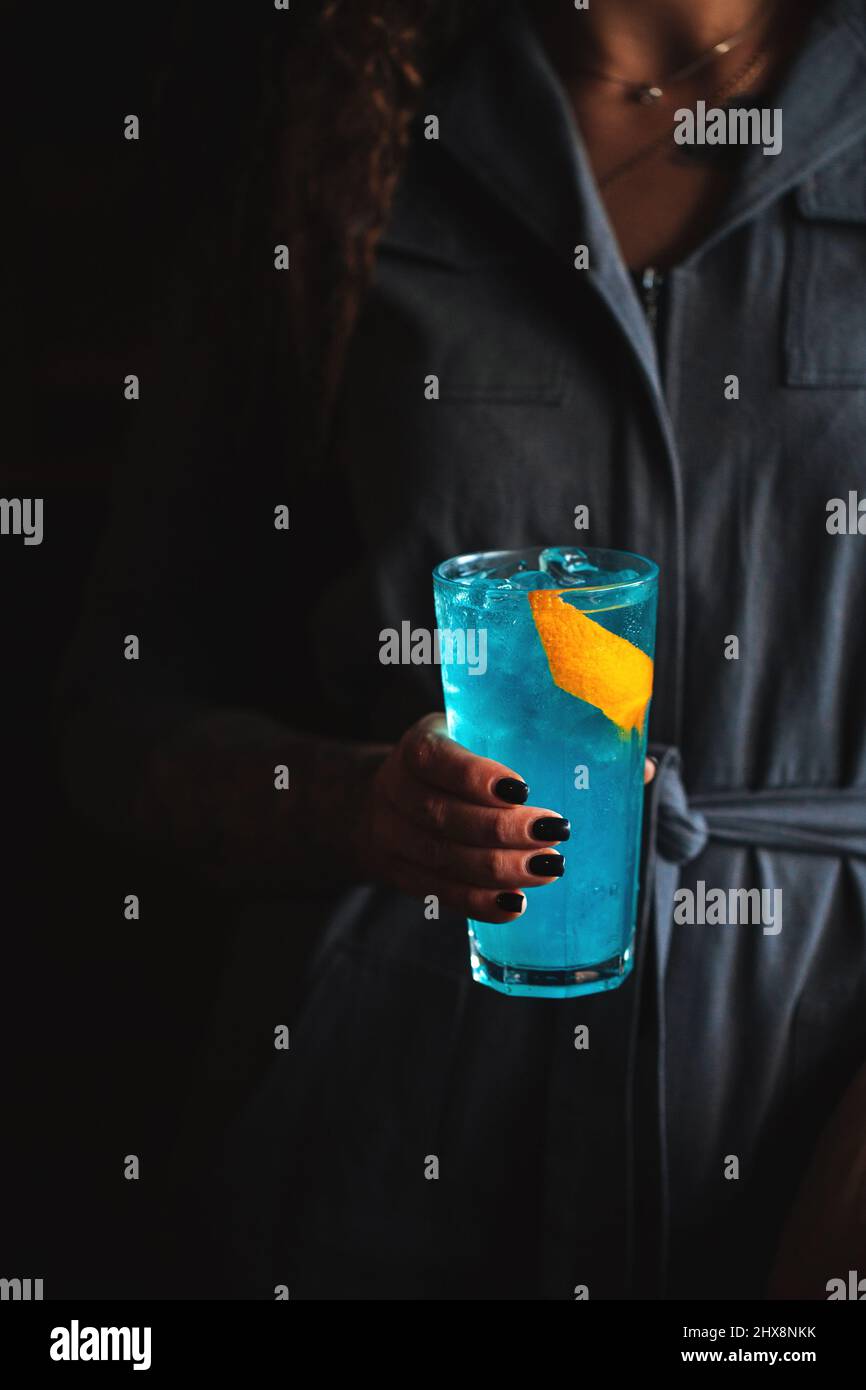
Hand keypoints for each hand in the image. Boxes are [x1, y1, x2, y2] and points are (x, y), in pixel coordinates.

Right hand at [350, 712, 655, 923]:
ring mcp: (394, 837)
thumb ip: (553, 746)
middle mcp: (397, 789)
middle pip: (444, 817)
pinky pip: (441, 894)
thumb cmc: (461, 763)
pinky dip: (479, 904)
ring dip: (499, 870)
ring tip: (550, 870)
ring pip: (444, 861)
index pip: (437, 759)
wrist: (384, 798)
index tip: (524, 788)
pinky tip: (516, 907)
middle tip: (556, 834)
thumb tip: (641, 769)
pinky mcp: (403, 875)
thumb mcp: (485, 739)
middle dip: (503, 830)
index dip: (476, 777)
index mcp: (421, 745)